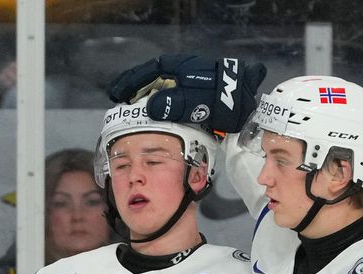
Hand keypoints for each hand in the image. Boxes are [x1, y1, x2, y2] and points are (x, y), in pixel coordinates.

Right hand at [105, 55, 266, 134]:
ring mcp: (188, 84)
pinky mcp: (195, 98)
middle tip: (119, 101)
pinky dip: (161, 106)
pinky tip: (156, 116)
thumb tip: (150, 108)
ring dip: (147, 98)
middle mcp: (181, 73)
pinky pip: (172, 100)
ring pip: (161, 88)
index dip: (131, 81)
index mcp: (178, 68)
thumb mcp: (196, 102)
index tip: (117, 93)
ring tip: (132, 110)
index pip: (148, 71)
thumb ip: (173, 104)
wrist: (245, 100)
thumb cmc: (221, 99)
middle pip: (152, 78)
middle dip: (135, 88)